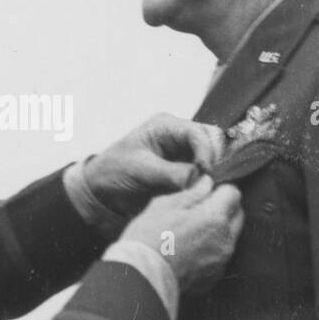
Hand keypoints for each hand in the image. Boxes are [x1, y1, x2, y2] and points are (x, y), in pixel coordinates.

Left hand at [83, 114, 223, 216]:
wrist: (102, 190)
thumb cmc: (115, 172)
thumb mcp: (142, 171)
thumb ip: (171, 173)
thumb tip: (199, 178)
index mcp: (166, 126)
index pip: (197, 133)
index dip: (206, 151)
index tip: (206, 171)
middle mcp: (178, 136)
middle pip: (211, 142)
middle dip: (216, 160)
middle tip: (213, 181)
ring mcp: (183, 153)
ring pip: (212, 158)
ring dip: (214, 172)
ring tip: (211, 188)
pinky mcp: (185, 170)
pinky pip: (203, 174)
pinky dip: (207, 182)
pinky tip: (206, 192)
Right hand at [121, 175, 243, 293]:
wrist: (141, 276)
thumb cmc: (148, 237)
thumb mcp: (164, 205)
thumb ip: (192, 193)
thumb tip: (207, 183)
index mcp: (214, 217)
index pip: (233, 193)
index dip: (219, 190)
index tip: (205, 193)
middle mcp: (225, 240)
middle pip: (238, 215)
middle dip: (223, 209)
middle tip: (198, 211)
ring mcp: (221, 261)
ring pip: (230, 237)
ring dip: (218, 231)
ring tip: (191, 233)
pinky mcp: (214, 277)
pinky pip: (220, 257)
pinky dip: (211, 251)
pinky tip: (189, 251)